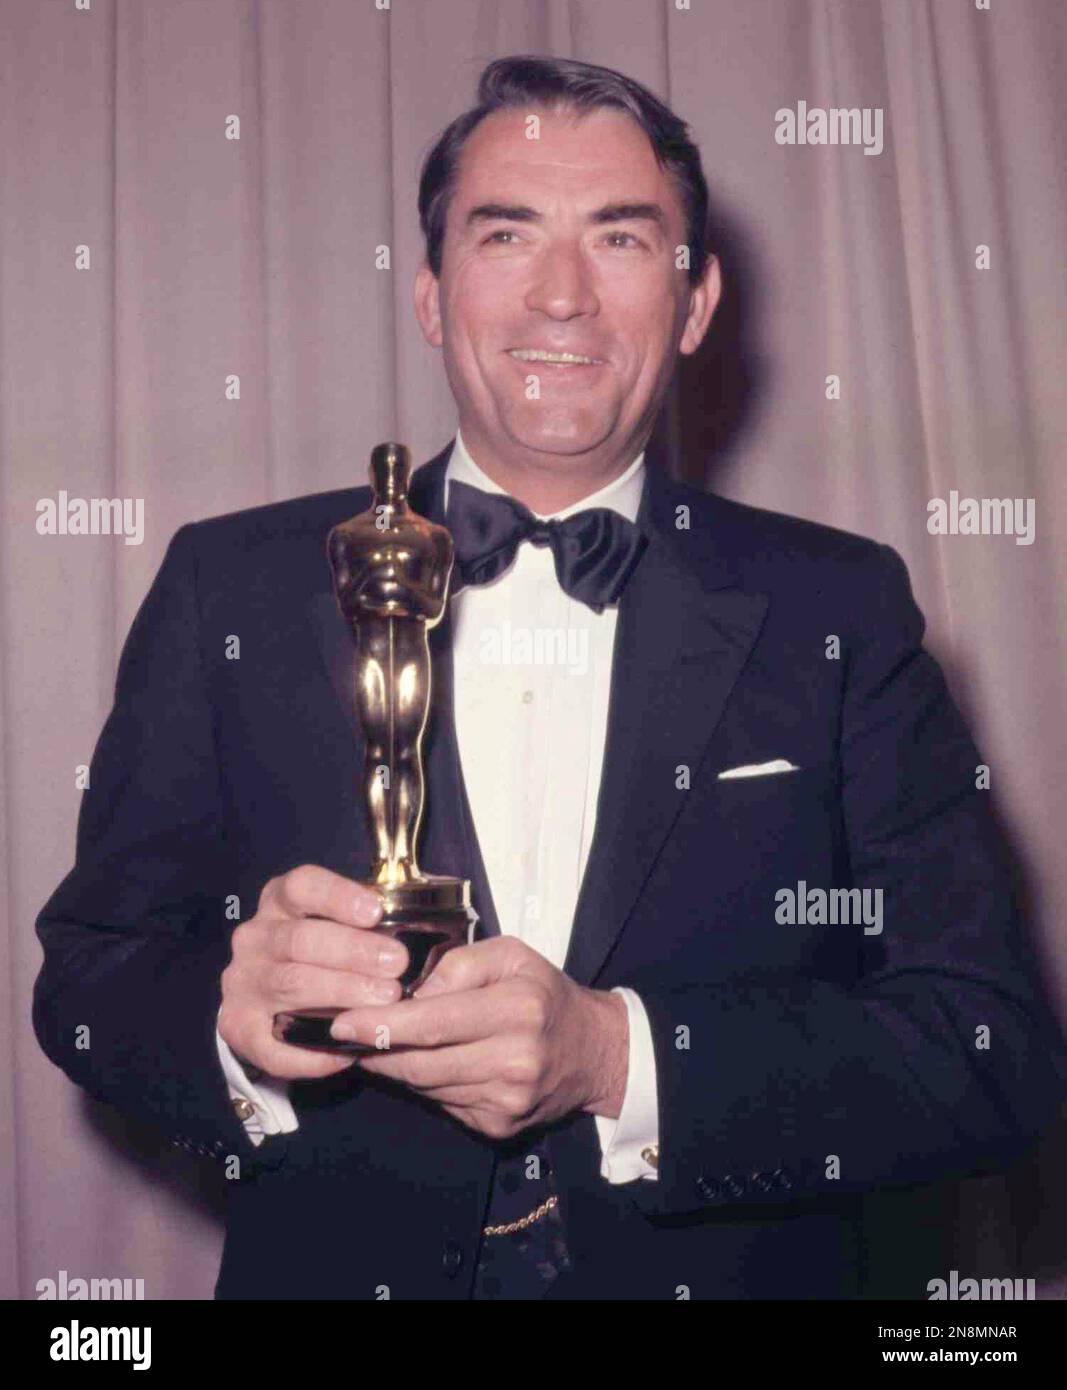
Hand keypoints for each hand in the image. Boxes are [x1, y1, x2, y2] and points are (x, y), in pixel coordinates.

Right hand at [218, 864, 406, 1079]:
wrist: (272, 1002)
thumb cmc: (323, 954)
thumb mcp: (338, 924)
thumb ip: (370, 921)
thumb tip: (427, 920)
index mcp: (280, 902)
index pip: (301, 886)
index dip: (338, 896)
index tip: (376, 911)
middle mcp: (255, 938)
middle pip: (299, 939)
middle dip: (353, 952)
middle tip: (396, 964)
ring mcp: (242, 982)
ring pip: (290, 984)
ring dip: (342, 992)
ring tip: (386, 999)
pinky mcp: (237, 1027)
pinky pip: (273, 1044)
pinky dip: (312, 1052)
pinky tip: (347, 1051)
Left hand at [329, 936, 628, 1139]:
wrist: (591, 1051)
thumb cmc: (542, 993)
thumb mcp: (510, 955)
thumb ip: (458, 963)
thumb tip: (408, 989)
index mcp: (518, 1009)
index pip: (433, 1022)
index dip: (382, 1025)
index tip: (341, 1021)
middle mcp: (515, 1060)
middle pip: (422, 1062)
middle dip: (375, 1049)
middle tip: (341, 1033)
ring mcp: (507, 1100)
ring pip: (425, 1086)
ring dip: (392, 1066)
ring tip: (371, 1044)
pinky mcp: (498, 1127)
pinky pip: (441, 1103)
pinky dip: (421, 1082)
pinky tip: (415, 1062)